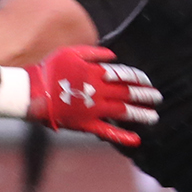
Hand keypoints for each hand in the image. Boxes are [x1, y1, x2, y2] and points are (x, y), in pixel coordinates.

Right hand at [13, 47, 161, 147]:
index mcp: (96, 73)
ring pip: (123, 112)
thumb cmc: (50, 69)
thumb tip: (113, 55)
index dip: (139, 79)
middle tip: (158, 98)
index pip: (125, 75)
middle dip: (145, 96)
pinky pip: (107, 131)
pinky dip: (122, 136)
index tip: (149, 82)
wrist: (32, 91)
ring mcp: (93, 109)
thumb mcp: (71, 52)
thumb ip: (94, 53)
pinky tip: (136, 139)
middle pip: (128, 93)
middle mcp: (98, 91)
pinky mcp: (86, 124)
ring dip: (140, 114)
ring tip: (154, 117)